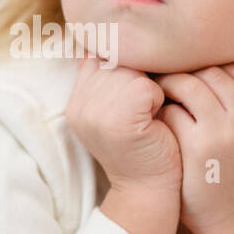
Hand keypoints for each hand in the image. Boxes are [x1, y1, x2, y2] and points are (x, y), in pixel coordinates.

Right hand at [66, 53, 182, 195]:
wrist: (150, 189)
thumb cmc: (144, 146)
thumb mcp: (118, 112)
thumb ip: (108, 81)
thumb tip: (103, 44)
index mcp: (75, 104)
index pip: (99, 59)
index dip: (124, 71)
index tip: (135, 99)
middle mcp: (78, 108)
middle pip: (116, 61)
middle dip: (139, 78)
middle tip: (146, 109)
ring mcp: (95, 114)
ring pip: (132, 71)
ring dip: (150, 89)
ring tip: (150, 114)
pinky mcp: (119, 120)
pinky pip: (145, 86)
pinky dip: (158, 99)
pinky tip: (156, 120)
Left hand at [153, 61, 233, 233]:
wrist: (225, 217)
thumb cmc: (228, 167)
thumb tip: (202, 55)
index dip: (212, 65)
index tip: (193, 73)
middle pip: (212, 71)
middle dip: (186, 72)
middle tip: (166, 76)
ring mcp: (226, 132)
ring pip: (190, 84)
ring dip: (168, 85)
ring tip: (158, 93)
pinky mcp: (199, 146)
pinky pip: (172, 110)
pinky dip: (161, 111)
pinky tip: (157, 120)